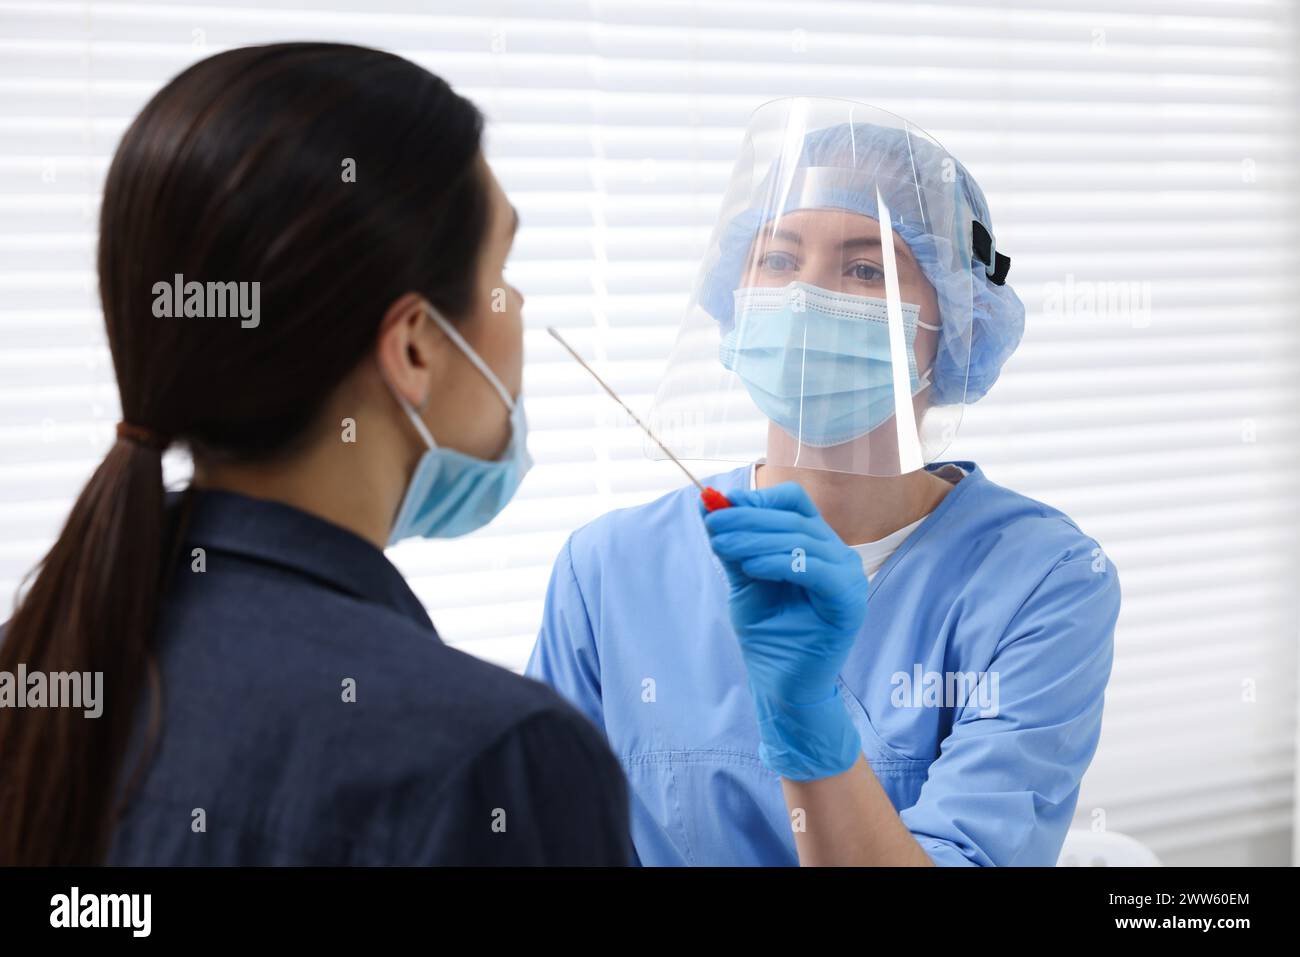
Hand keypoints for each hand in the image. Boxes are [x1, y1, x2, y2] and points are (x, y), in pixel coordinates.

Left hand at [701, 481, 867, 779]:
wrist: (782, 686)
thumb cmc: (768, 635)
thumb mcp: (744, 583)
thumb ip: (733, 547)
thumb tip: (706, 505)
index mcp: (816, 545)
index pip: (794, 503)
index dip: (758, 500)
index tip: (719, 505)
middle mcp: (838, 555)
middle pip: (793, 519)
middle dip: (747, 519)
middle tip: (712, 524)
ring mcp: (848, 577)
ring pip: (801, 541)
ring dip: (756, 539)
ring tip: (721, 544)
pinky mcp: (849, 601)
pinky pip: (816, 571)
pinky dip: (780, 563)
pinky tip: (752, 568)